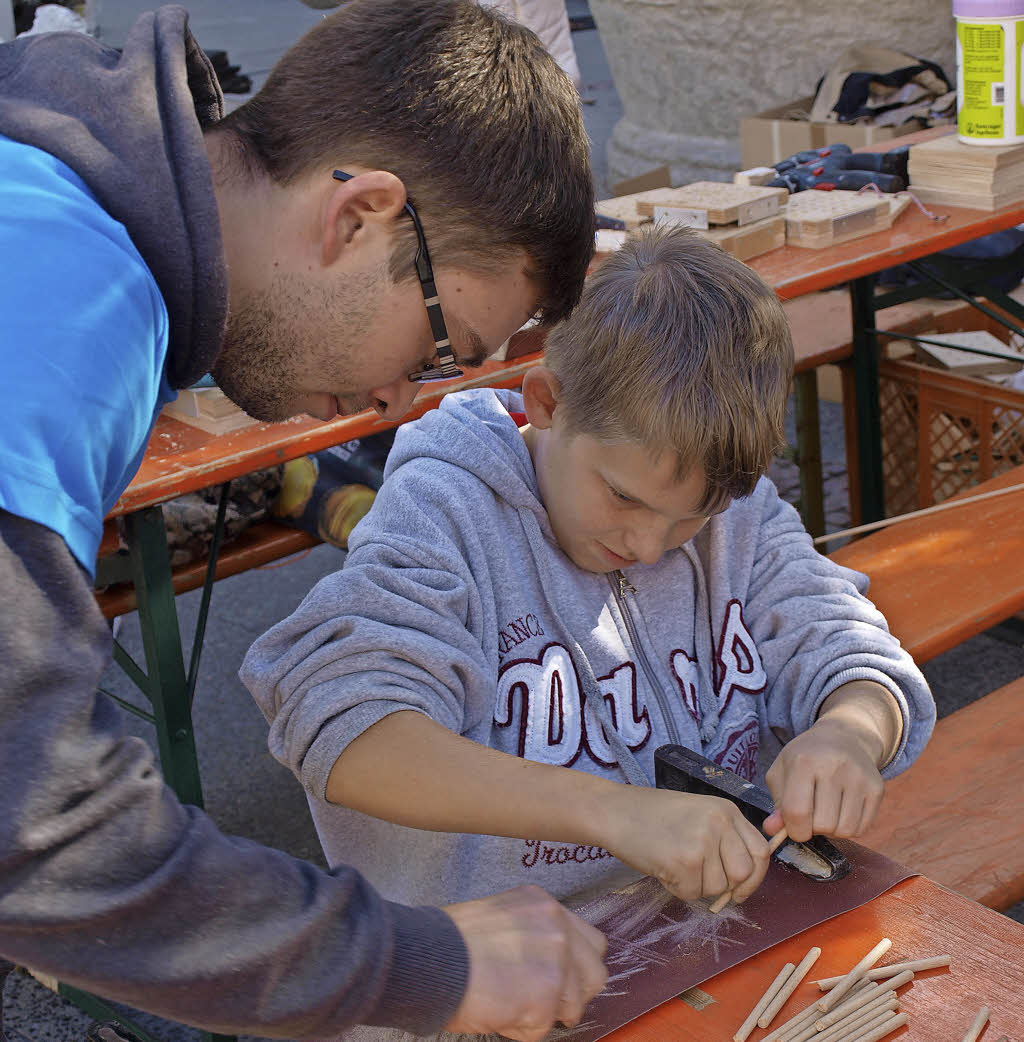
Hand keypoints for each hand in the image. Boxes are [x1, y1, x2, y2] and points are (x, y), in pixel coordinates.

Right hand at [443, 885, 607, 1040]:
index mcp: (545, 904)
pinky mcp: (546, 997)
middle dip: (572, 993)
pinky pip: (542, 1030)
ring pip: (574, 1006)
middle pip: (595, 973)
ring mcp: (556, 960)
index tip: (556, 979)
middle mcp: (557, 925)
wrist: (429, 958)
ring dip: (543, 1014)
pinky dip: (520, 1030)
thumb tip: (552, 967)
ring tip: (508, 1003)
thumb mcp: (503, 916)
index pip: (590, 941)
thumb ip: (534, 933)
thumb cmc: (452, 942)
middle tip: (540, 1001)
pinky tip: (496, 1011)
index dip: (575, 966)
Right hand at [603, 788, 770, 904]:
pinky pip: (692, 893)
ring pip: (717, 888)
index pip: (761, 851)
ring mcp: (702, 841)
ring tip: (673, 862)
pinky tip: (662, 866)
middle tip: (701, 880)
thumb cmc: (652, 815)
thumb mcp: (697, 815)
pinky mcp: (683, 861)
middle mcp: (719, 822)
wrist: (615, 811)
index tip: (740, 888)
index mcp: (726, 810)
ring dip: (696, 885)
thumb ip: (723, 840)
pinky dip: (677, 888)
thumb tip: (741, 883)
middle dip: (726, 886)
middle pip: (744, 874)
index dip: (754, 877)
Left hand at [764, 715, 884, 842]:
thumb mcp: (782, 771)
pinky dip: (848, 828)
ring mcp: (859, 778)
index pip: (797, 811)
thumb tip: (772, 830)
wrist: (844, 738)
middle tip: (811, 813)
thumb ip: (776, 803)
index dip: (793, 829)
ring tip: (825, 812)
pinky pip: (861, 829)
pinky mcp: (876, 788)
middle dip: (813, 828)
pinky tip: (841, 811)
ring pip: (844, 831)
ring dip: (831, 830)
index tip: (793, 828)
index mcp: (804, 761)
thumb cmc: (806, 758)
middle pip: (823, 825)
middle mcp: (834, 767)